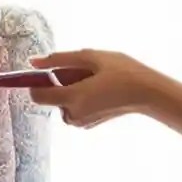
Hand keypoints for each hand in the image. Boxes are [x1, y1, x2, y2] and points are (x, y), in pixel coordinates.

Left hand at [27, 49, 160, 127]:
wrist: (149, 94)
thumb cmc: (123, 71)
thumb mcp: (90, 57)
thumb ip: (58, 59)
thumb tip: (32, 62)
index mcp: (72, 98)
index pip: (36, 96)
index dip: (36, 82)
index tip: (48, 71)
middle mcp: (74, 114)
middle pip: (51, 97)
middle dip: (60, 83)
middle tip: (84, 71)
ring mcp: (82, 122)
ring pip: (63, 102)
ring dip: (71, 89)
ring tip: (95, 79)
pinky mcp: (89, 124)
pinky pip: (74, 107)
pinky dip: (80, 97)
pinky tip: (99, 89)